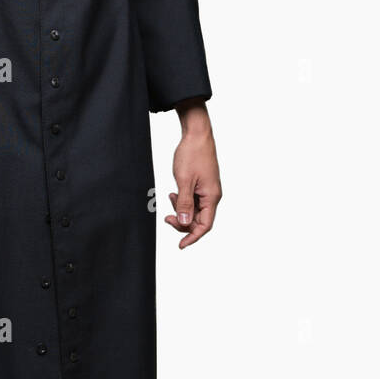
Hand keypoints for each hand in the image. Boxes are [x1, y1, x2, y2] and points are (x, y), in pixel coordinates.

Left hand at [164, 116, 220, 248]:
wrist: (197, 134)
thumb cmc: (192, 154)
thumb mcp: (184, 180)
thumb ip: (184, 203)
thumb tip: (185, 223)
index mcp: (211, 197)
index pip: (204, 225)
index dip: (192, 237)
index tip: (180, 245)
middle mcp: (212, 195)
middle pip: (199, 220)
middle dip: (183, 221)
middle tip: (167, 217)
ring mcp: (208, 190)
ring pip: (195, 210)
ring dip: (182, 209)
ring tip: (171, 198)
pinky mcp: (203, 184)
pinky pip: (193, 200)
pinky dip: (183, 200)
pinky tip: (174, 193)